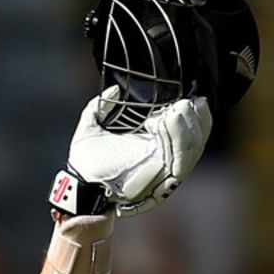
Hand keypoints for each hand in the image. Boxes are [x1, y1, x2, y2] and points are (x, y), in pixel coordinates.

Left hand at [50, 89, 212, 216]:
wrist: (77, 182)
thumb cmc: (84, 162)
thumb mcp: (91, 127)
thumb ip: (101, 106)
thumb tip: (114, 89)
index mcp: (153, 149)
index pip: (189, 134)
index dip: (197, 116)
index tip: (191, 98)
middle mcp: (161, 162)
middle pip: (195, 142)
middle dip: (195, 118)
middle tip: (184, 102)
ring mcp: (161, 174)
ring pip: (190, 150)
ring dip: (186, 127)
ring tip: (174, 110)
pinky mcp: (158, 184)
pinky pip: (178, 162)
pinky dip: (177, 140)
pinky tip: (165, 121)